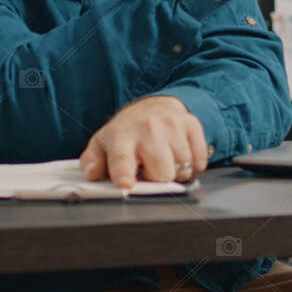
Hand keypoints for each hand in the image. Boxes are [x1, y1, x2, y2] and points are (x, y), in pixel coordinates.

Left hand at [79, 95, 207, 188]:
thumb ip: (92, 163)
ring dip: (175, 172)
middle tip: (149, 168)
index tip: (125, 184)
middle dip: (157, 179)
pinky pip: (199, 162)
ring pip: (183, 169)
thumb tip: (92, 175)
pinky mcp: (192, 125)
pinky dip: (191, 166)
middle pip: (162, 173)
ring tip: (163, 160)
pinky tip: (177, 156)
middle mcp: (148, 128)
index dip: (123, 174)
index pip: (122, 160)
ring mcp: (172, 125)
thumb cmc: (126, 134)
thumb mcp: (102, 146)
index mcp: (120, 136)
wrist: (153, 107)